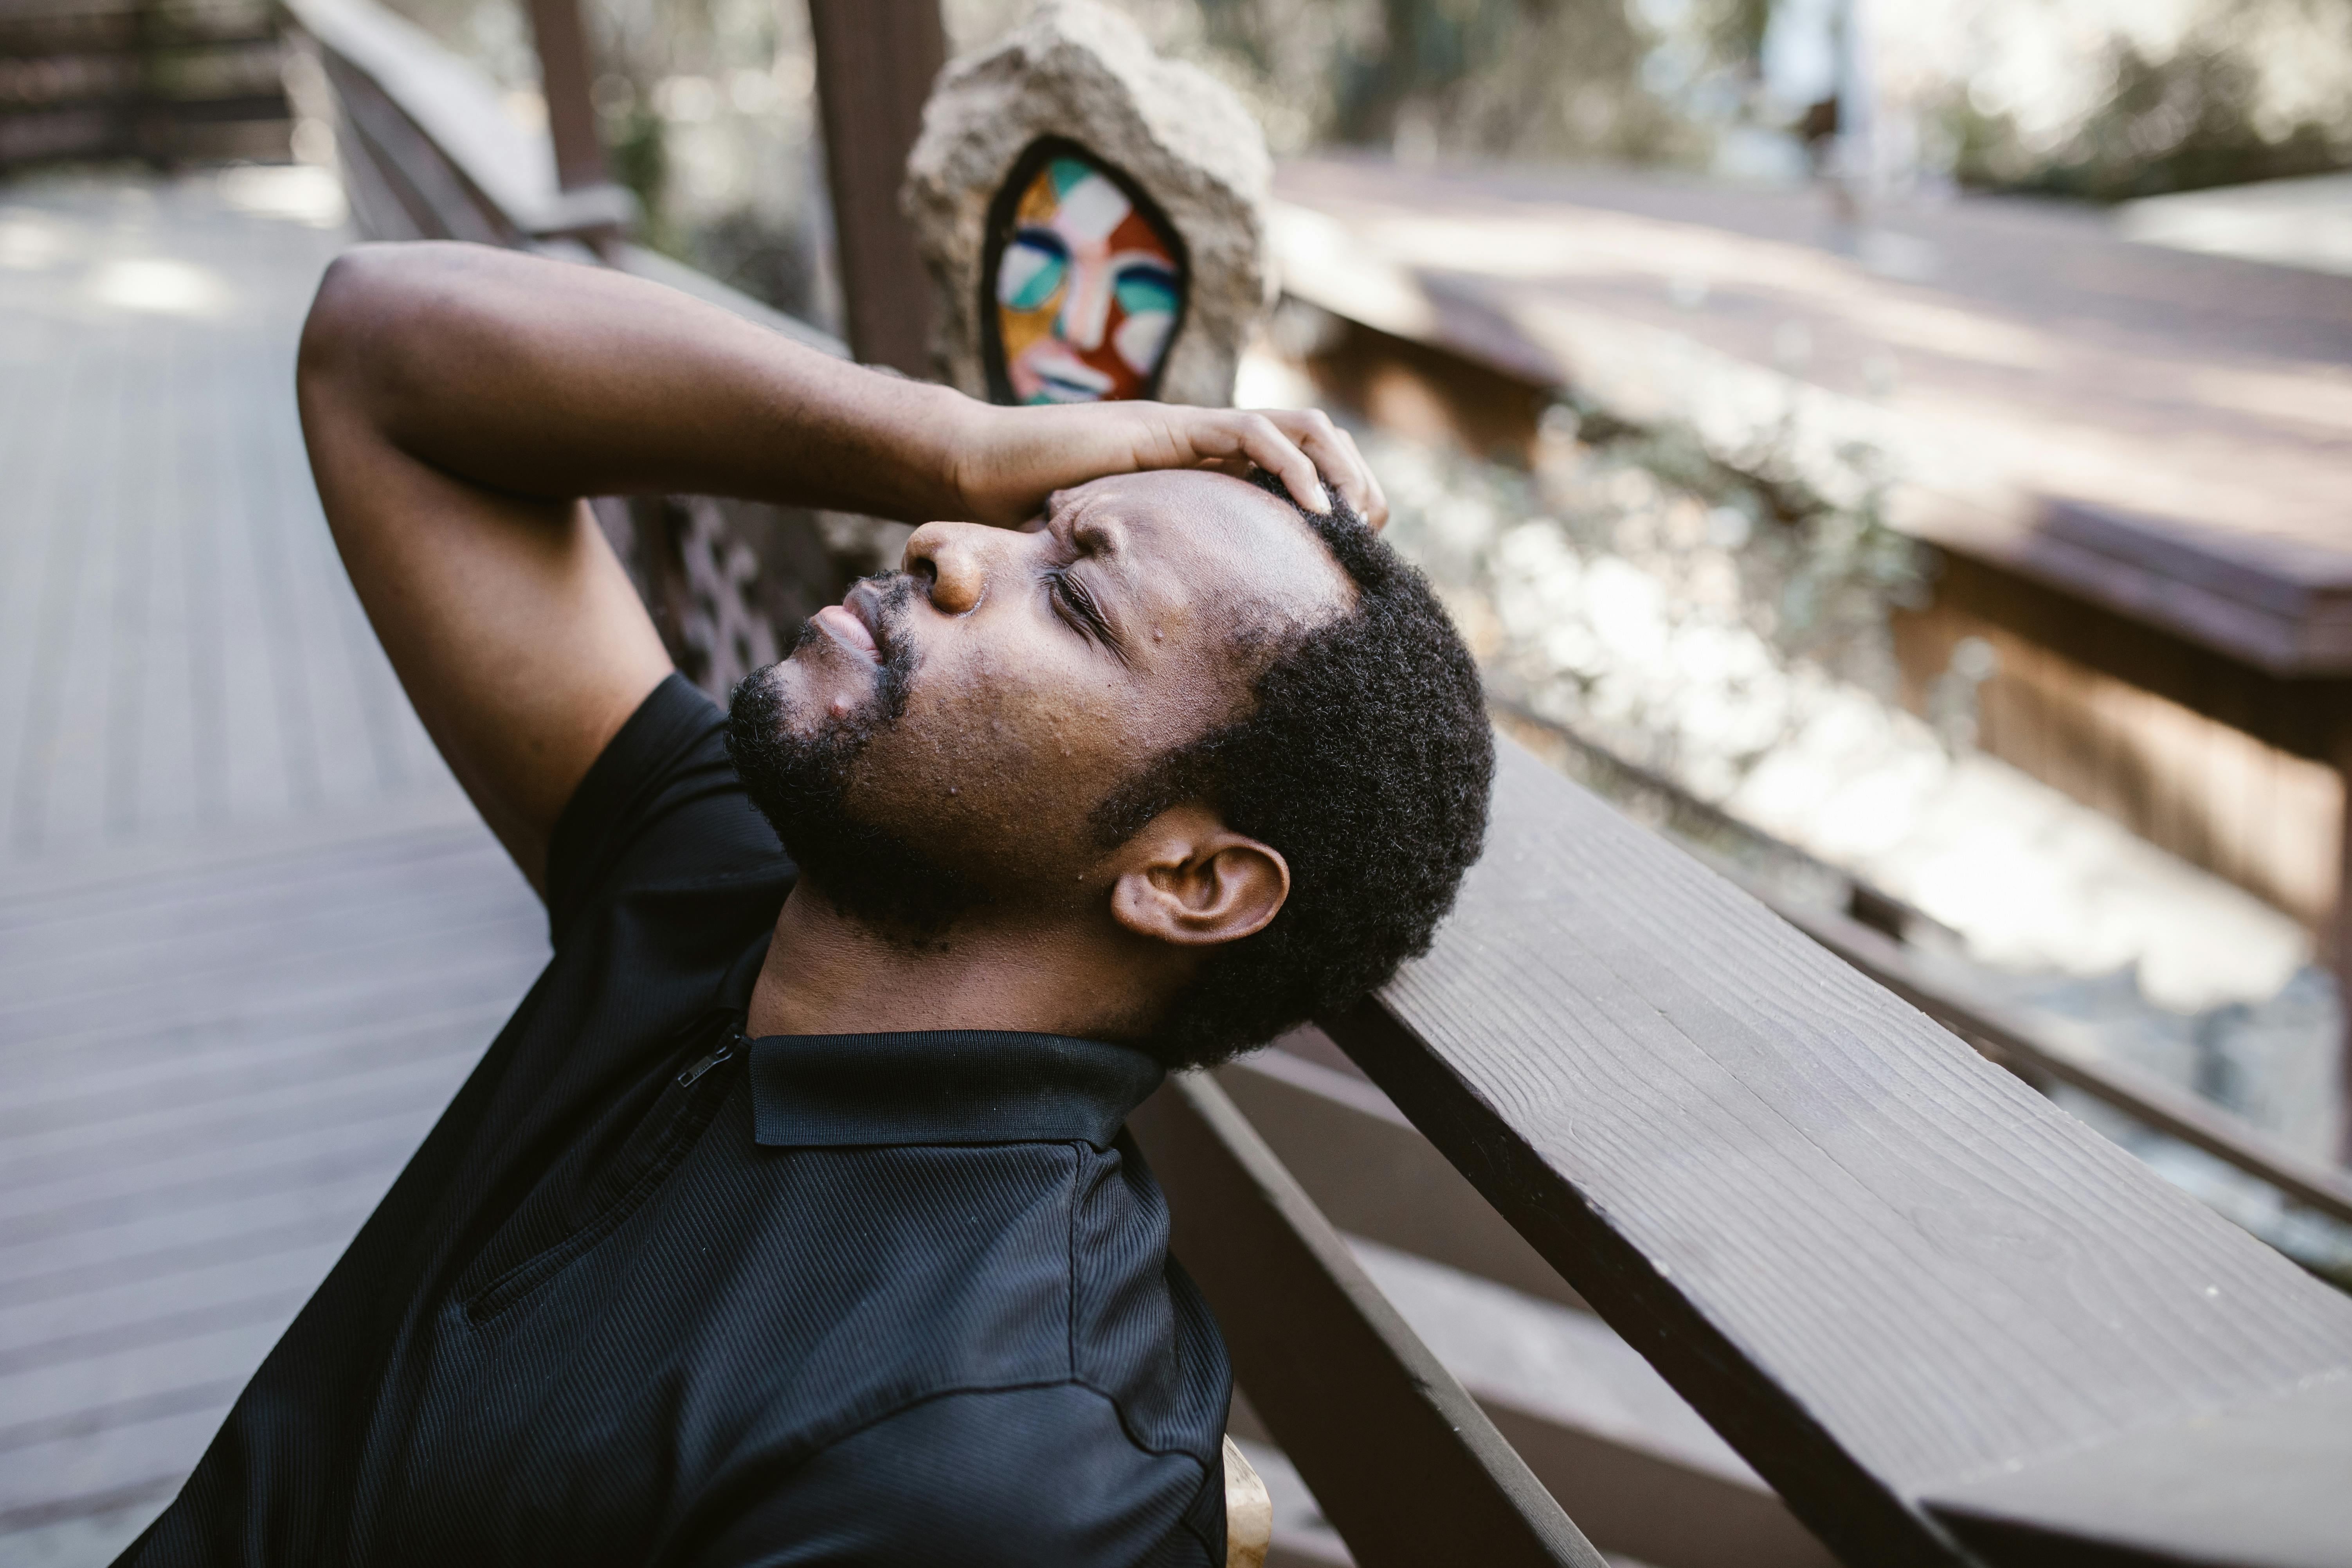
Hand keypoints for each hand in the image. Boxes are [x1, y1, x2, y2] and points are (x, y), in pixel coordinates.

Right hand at [948, 399, 1388, 531]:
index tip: (1360, 546)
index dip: (1335, 496)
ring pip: (1295, 425)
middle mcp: (1203, 443)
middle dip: (1354, 476)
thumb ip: (1157, 573)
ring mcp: (1188, 429)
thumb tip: (1192, 643)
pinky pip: (1249, 433)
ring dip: (1340, 466)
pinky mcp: (1169, 426)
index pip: (1290, 467)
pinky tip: (1318, 509)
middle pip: (1308, 437)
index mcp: (1199, 471)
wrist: (980, 476)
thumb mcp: (1116, 556)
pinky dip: (1295, 466)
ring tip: (1362, 516)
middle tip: (1378, 529)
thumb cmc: (1033, 522)